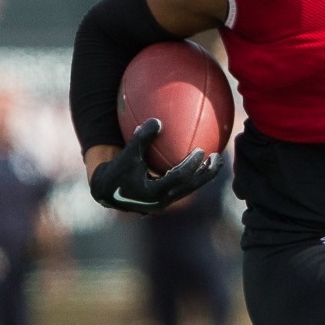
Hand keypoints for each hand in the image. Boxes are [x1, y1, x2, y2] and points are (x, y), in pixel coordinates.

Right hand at [88, 119, 221, 214]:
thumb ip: (141, 138)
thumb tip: (157, 121)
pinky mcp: (165, 200)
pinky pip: (183, 187)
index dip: (192, 165)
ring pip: (189, 189)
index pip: (179, 178)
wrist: (106, 192)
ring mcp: (164, 203)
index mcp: (153, 192)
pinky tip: (201, 164)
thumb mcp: (127, 154)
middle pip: (191, 187)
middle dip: (206, 173)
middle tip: (218, 158)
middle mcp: (162, 201)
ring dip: (203, 176)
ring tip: (216, 162)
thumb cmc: (116, 171)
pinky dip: (193, 176)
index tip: (202, 150)